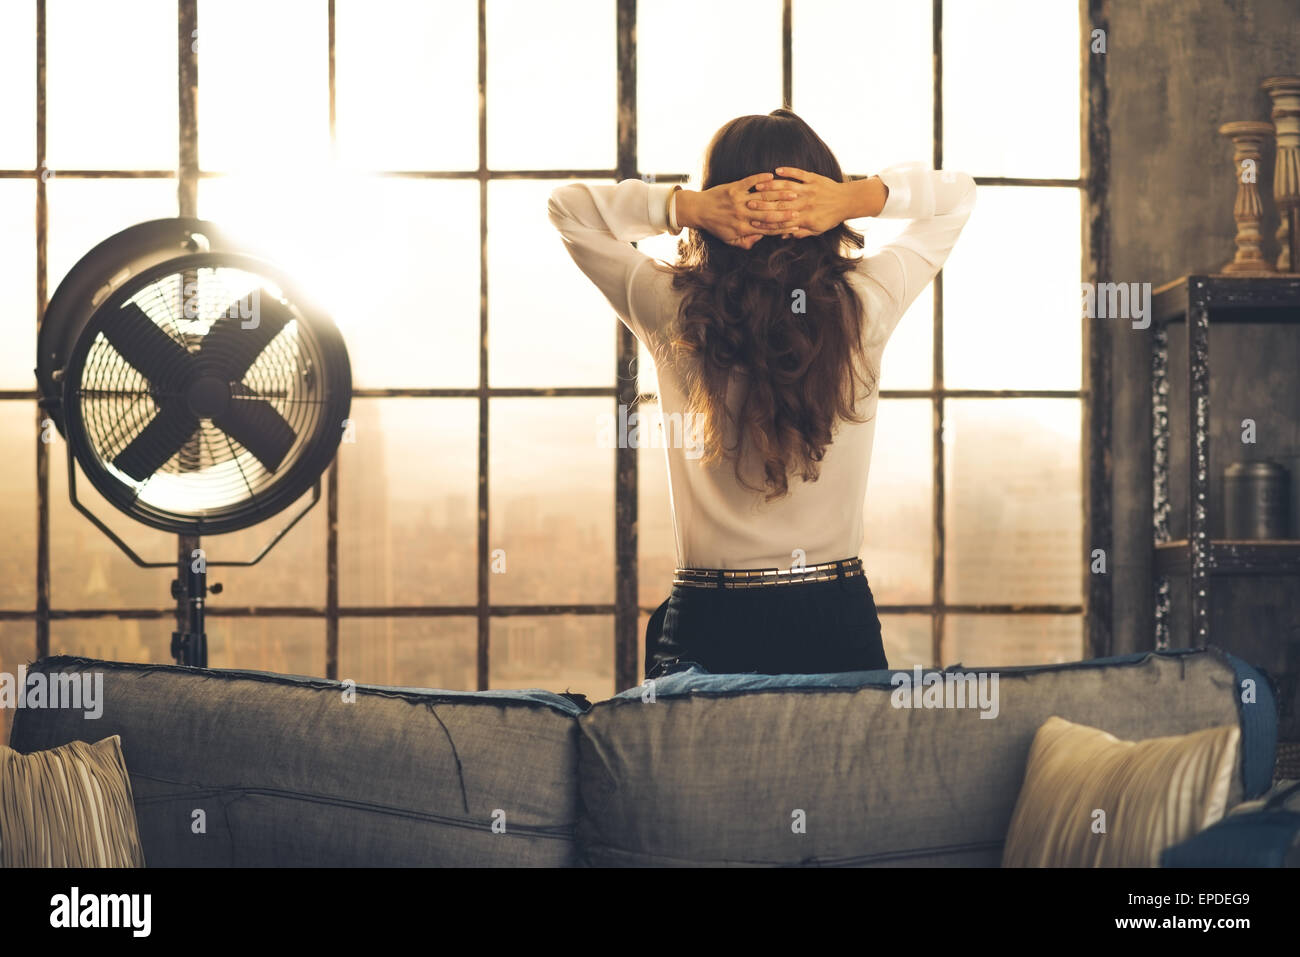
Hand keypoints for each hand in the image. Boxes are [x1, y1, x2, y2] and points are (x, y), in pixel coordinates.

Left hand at [676, 173, 797, 248]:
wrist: (698, 210)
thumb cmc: (715, 226)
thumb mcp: (729, 239)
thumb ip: (746, 242)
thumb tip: (760, 238)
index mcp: (743, 228)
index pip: (767, 229)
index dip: (782, 227)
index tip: (795, 225)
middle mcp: (742, 215)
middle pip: (768, 214)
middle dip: (785, 212)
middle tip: (800, 210)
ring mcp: (738, 200)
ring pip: (762, 198)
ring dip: (779, 195)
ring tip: (793, 193)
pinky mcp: (733, 188)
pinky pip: (749, 182)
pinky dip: (760, 179)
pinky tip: (772, 176)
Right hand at [746, 167, 857, 238]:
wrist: (847, 201)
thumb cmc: (831, 217)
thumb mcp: (817, 229)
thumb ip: (800, 232)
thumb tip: (784, 234)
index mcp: (805, 217)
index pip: (782, 220)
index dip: (767, 221)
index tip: (754, 221)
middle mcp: (805, 203)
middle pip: (780, 204)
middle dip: (764, 204)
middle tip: (749, 203)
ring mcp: (808, 189)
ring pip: (787, 187)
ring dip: (771, 186)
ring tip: (758, 186)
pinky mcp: (813, 178)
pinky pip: (799, 173)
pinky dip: (788, 171)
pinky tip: (777, 170)